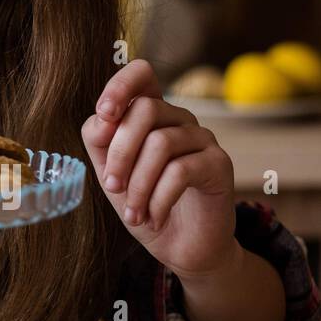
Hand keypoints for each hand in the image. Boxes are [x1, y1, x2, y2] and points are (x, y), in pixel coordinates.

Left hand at [81, 59, 238, 280]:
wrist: (180, 246)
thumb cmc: (142, 202)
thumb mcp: (110, 171)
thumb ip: (100, 140)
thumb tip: (101, 118)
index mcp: (151, 113)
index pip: (142, 74)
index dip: (120, 86)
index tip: (104, 114)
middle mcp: (179, 118)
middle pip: (145, 111)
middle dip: (120, 153)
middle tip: (112, 187)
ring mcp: (203, 138)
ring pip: (161, 143)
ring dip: (138, 184)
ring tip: (133, 213)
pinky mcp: (219, 163)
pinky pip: (181, 171)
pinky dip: (158, 199)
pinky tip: (153, 218)